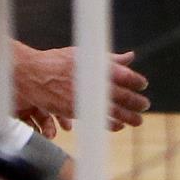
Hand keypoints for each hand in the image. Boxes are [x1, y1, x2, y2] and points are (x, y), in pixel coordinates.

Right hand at [14, 46, 149, 132]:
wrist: (33, 75)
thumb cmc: (59, 61)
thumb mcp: (85, 54)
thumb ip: (109, 59)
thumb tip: (129, 57)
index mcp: (97, 65)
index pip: (124, 75)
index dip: (136, 81)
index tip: (143, 84)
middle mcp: (92, 82)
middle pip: (121, 94)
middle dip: (135, 101)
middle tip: (145, 105)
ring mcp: (84, 98)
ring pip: (111, 110)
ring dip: (127, 116)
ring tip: (138, 120)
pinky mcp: (76, 110)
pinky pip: (97, 118)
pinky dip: (110, 123)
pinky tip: (119, 125)